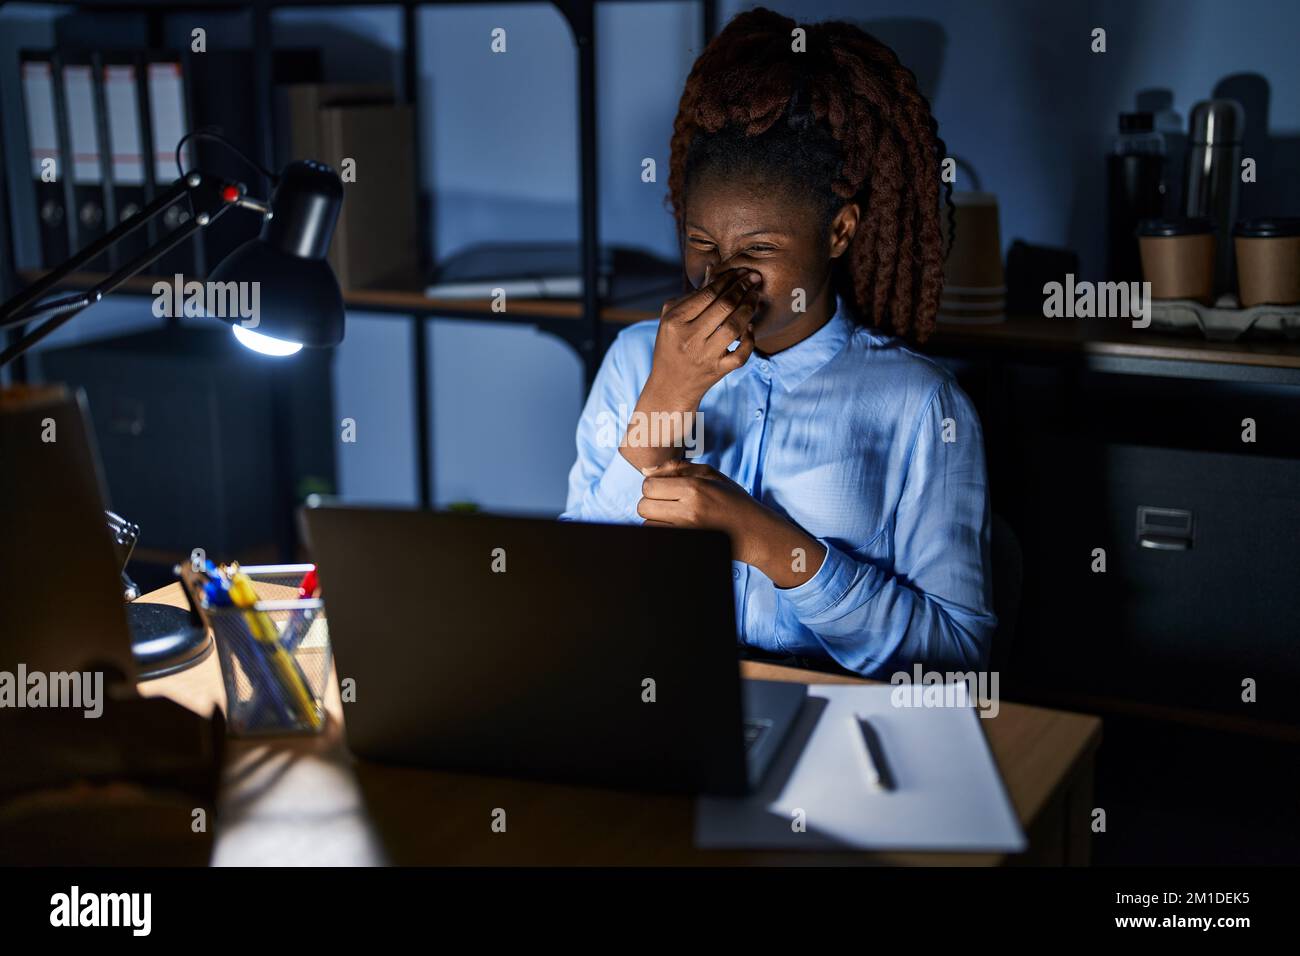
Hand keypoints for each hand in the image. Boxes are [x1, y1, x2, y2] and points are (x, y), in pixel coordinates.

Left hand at [637, 460, 825, 586]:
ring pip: (647, 523)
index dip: (654, 485)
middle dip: (652, 502)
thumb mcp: (710, 474)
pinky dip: (661, 530)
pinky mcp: (685, 543)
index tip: (666, 488)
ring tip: (675, 515)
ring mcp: (686, 531)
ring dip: (656, 519)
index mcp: (693, 488)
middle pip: (643, 506)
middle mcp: (688, 511)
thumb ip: (676, 468)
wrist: (753, 531)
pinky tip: (676, 526)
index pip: (648, 485)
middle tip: (668, 502)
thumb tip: (646, 471)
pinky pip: (657, 536)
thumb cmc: (732, 499)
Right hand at [645, 267, 761, 405]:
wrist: (670, 386)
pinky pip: (741, 353)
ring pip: (734, 326)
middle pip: (723, 306)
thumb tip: (714, 269)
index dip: (727, 279)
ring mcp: (704, 356)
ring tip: (755, 296)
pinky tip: (750, 327)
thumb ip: (692, 295)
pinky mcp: (718, 371)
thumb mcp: (672, 319)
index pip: (707, 294)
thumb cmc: (672, 346)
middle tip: (753, 278)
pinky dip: (749, 339)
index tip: (740, 271)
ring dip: (749, 308)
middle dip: (742, 288)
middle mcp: (689, 338)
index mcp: (675, 321)